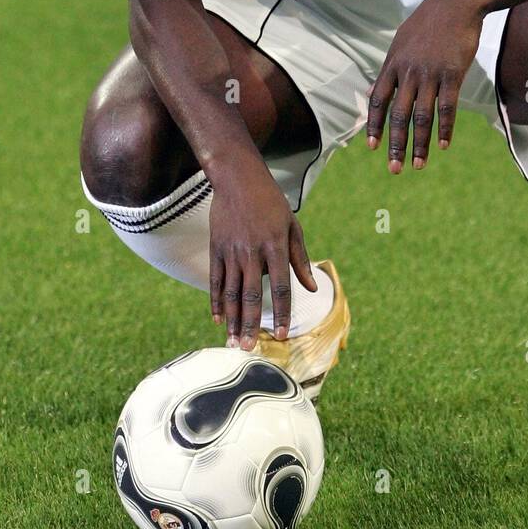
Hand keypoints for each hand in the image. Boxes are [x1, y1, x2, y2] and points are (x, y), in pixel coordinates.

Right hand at [208, 167, 315, 349]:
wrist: (238, 179)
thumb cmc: (271, 203)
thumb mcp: (293, 226)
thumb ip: (301, 259)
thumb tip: (312, 288)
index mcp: (276, 247)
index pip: (281, 287)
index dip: (283, 313)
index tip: (284, 334)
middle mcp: (253, 252)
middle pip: (252, 296)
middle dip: (251, 325)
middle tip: (249, 349)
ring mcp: (231, 251)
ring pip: (230, 292)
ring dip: (232, 319)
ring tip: (233, 340)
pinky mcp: (216, 248)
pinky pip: (215, 280)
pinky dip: (215, 301)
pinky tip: (218, 319)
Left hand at [366, 0, 482, 171]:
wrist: (456, 2)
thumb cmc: (430, 19)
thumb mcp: (402, 39)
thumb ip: (393, 64)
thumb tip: (380, 83)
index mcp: (393, 64)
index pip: (379, 101)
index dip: (374, 125)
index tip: (371, 146)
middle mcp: (408, 72)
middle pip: (398, 116)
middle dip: (395, 145)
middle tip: (394, 169)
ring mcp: (430, 74)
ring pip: (422, 117)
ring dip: (419, 144)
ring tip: (418, 165)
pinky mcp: (452, 75)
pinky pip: (446, 108)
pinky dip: (444, 129)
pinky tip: (442, 146)